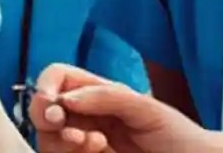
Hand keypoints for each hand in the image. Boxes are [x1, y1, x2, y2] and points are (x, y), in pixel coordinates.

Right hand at [28, 64, 222, 152]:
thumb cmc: (179, 135)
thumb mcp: (147, 109)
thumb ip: (107, 97)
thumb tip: (66, 98)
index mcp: (97, 93)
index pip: (57, 78)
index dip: (46, 86)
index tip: (53, 103)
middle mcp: (86, 116)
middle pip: (42, 109)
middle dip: (46, 117)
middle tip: (67, 127)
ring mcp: (85, 143)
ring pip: (47, 138)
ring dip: (60, 140)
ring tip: (93, 144)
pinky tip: (98, 151)